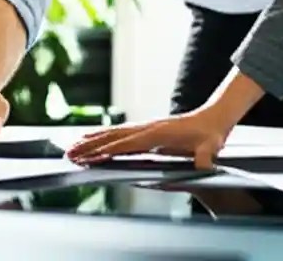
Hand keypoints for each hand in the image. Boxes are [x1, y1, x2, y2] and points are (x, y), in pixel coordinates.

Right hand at [66, 107, 229, 168]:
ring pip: (112, 134)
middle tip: (70, 153)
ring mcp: (144, 128)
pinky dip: (101, 137)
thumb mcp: (211, 146)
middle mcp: (147, 128)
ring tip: (72, 148)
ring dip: (91, 140)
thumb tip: (204, 165)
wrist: (213, 118)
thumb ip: (206, 156)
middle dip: (90, 146)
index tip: (90, 158)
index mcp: (158, 134)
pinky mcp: (145, 130)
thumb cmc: (210, 134)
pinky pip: (118, 134)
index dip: (108, 151)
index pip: (127, 145)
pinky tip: (91, 139)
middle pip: (112, 137)